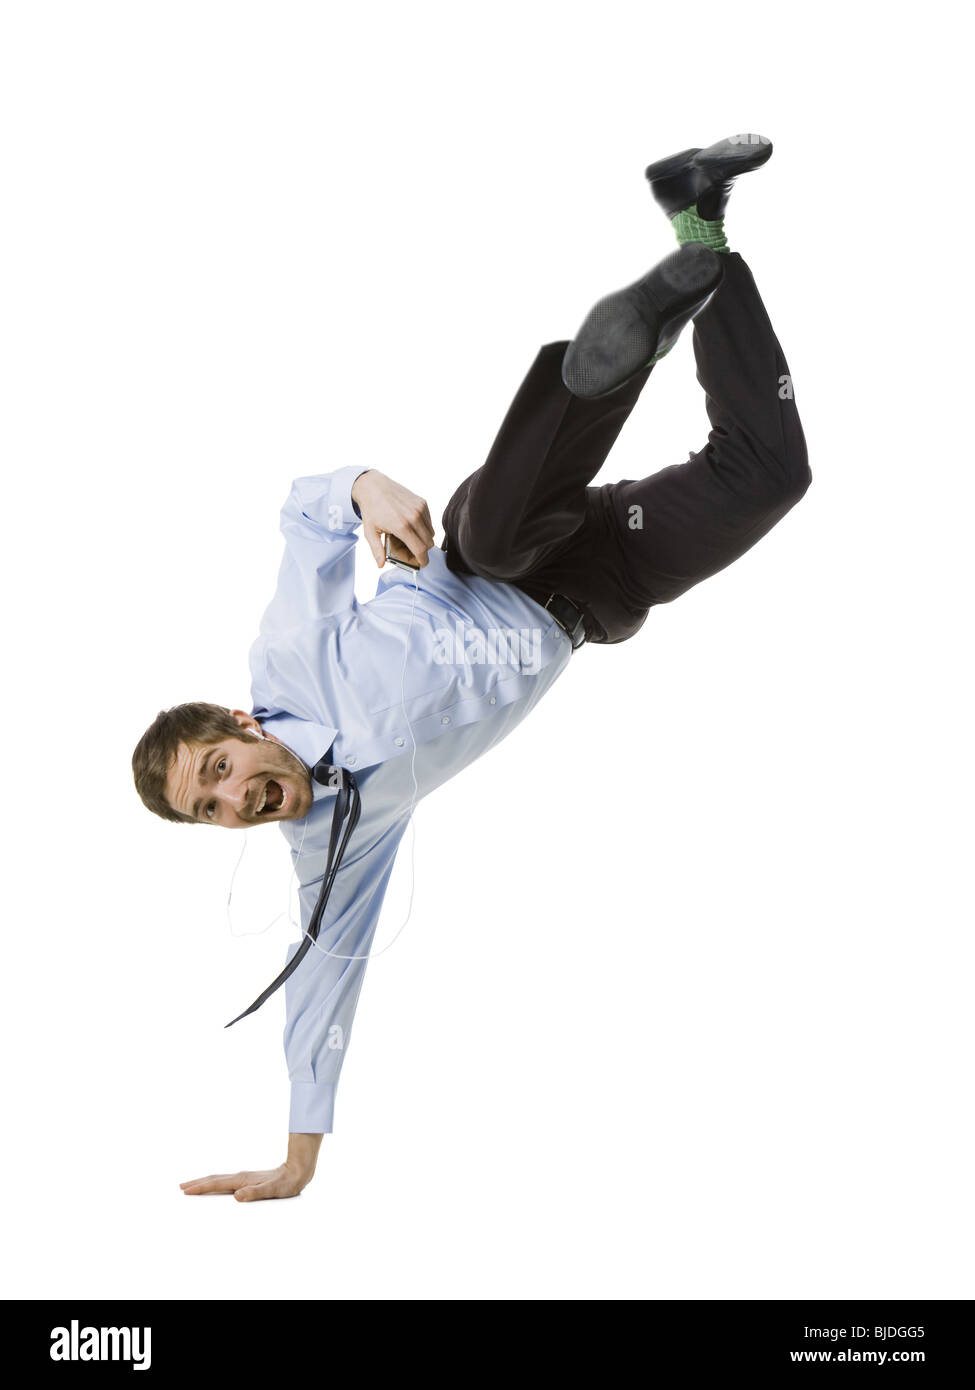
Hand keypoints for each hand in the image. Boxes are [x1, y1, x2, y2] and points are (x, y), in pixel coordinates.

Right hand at [179, 1160, 312, 1201]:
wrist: (297, 1170)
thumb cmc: (286, 1183)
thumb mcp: (273, 1191)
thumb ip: (255, 1193)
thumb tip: (237, 1196)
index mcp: (242, 1180)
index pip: (216, 1184)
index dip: (200, 1187)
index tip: (185, 1190)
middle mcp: (241, 1177)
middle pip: (214, 1179)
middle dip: (197, 1183)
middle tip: (181, 1187)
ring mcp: (244, 1178)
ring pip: (219, 1179)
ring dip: (204, 1183)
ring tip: (192, 1186)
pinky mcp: (248, 1180)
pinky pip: (226, 1182)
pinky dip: (215, 1184)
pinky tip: (215, 1188)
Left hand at [351, 469, 434, 568]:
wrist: (373, 486)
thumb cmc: (371, 508)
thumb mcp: (370, 532)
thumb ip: (377, 550)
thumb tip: (381, 564)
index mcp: (402, 526)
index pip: (421, 549)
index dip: (422, 560)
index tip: (420, 563)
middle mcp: (414, 517)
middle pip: (429, 543)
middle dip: (423, 550)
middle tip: (412, 551)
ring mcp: (420, 508)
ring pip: (431, 533)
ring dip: (424, 539)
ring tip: (411, 538)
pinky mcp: (422, 502)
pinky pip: (430, 521)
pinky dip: (424, 527)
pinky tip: (412, 526)